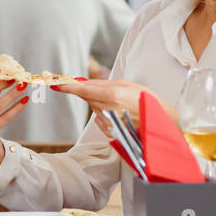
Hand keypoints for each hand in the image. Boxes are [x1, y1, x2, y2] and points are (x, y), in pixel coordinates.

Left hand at [50, 78, 176, 126]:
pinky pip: (100, 119)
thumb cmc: (148, 100)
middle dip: (90, 91)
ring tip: (121, 103)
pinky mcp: (110, 132)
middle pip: (88, 97)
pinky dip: (105, 114)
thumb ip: (104, 84)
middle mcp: (108, 109)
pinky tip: (120, 114)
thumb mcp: (128, 85)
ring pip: (94, 108)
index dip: (67, 86)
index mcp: (113, 94)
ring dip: (100, 103)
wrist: (162, 123)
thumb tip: (84, 83)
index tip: (54, 83)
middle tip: (105, 89)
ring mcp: (108, 123)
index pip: (83, 89)